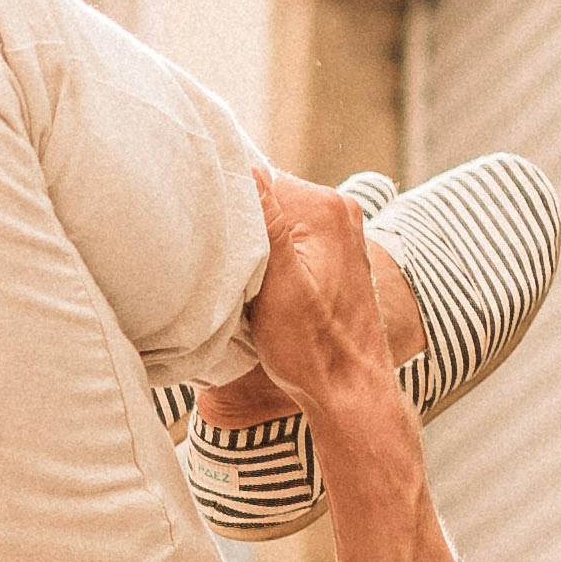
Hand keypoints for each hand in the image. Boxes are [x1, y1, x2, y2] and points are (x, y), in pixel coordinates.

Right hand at [240, 164, 416, 432]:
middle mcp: (338, 211)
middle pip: (265, 198)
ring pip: (273, 220)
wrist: (351, 393)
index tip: (208, 240)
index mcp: (324, 210)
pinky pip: (287, 238)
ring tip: (244, 280)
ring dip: (252, 244)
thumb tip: (245, 169)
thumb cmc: (314, 351)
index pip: (256, 180)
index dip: (225, 206)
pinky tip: (260, 285)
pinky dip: (268, 255)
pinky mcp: (334, 254)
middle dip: (239, 226)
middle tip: (223, 265)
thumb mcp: (280, 289)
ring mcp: (339, 232)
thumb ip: (266, 226)